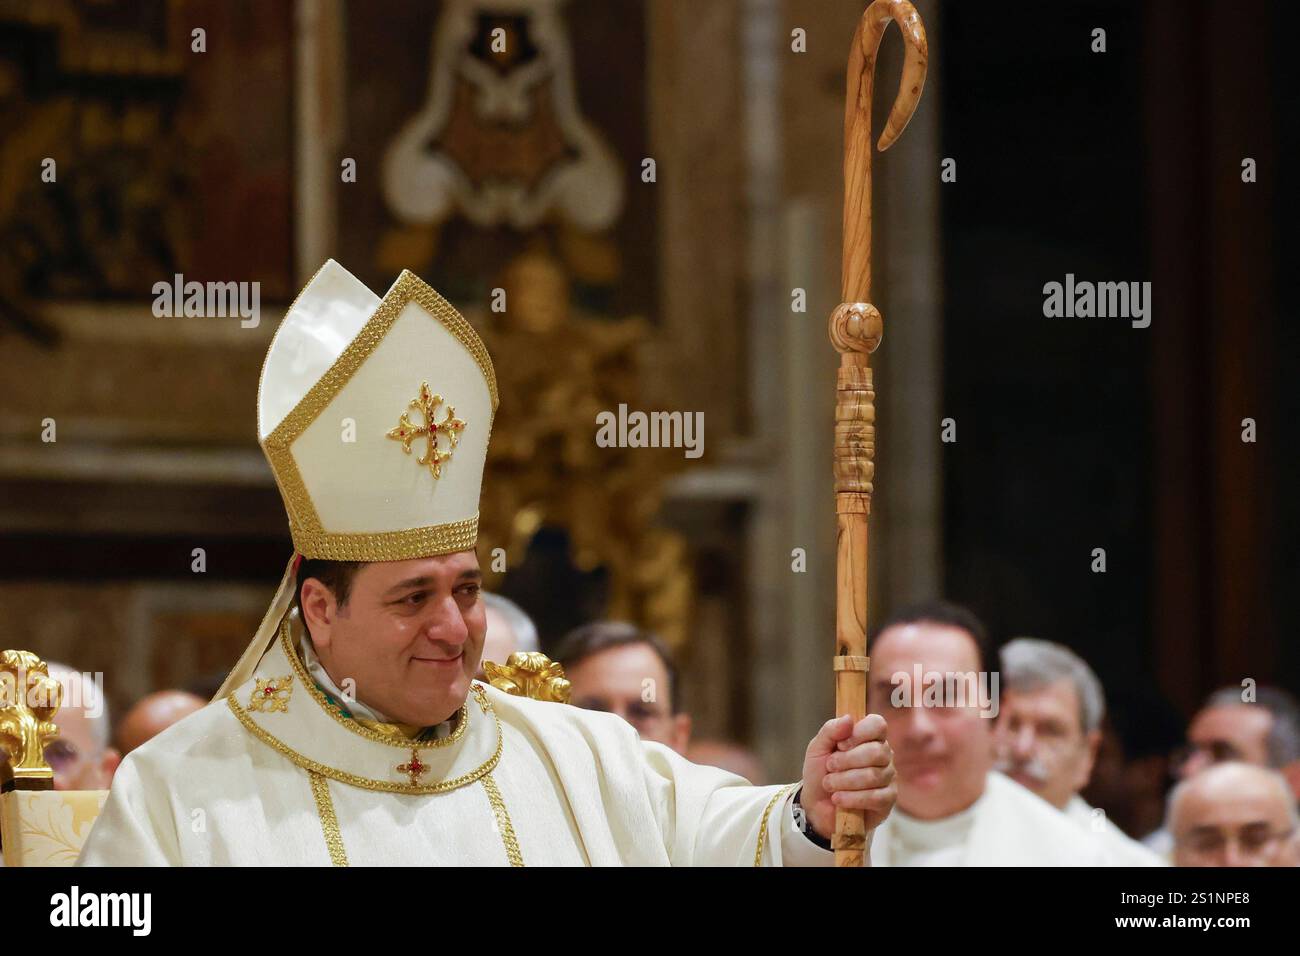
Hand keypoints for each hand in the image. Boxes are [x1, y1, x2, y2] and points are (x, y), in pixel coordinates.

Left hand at [800, 714, 895, 841]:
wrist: (816, 805)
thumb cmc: (820, 773)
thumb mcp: (817, 748)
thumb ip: (830, 730)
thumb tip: (848, 718)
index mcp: (869, 737)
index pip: (878, 725)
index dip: (859, 733)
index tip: (840, 745)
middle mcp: (883, 755)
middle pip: (876, 752)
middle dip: (846, 761)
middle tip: (830, 767)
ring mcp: (888, 777)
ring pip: (873, 776)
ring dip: (844, 781)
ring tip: (829, 785)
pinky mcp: (888, 799)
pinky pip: (876, 797)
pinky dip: (852, 798)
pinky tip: (838, 799)